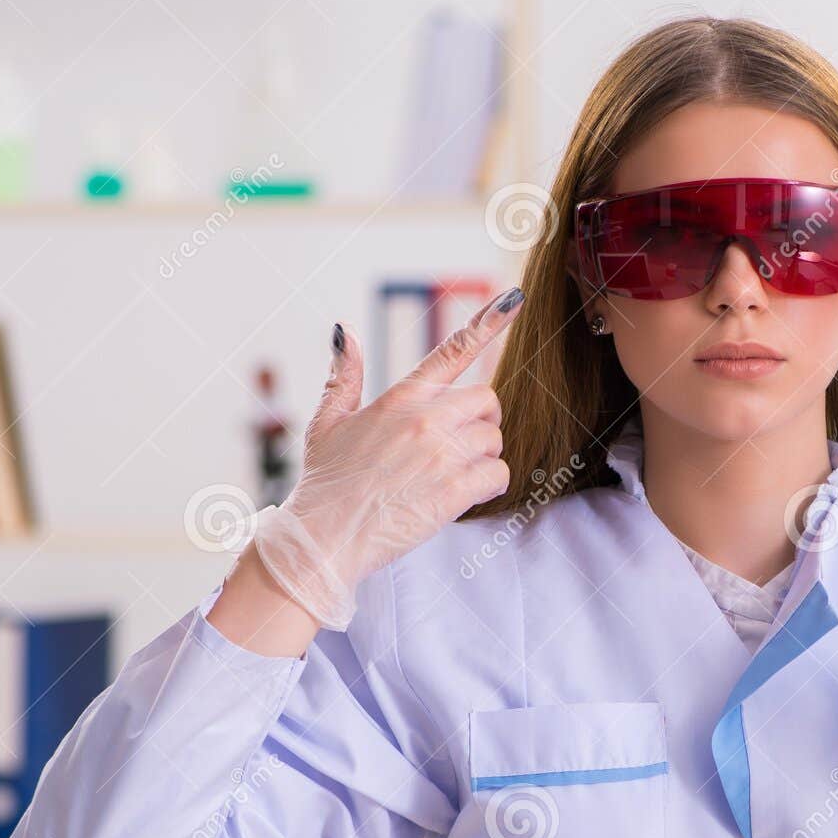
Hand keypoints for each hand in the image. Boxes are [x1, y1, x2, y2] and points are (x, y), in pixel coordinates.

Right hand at [253, 290, 521, 628]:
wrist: (324, 537)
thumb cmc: (324, 483)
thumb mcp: (326, 422)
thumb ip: (344, 375)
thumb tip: (343, 330)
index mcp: (399, 398)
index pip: (452, 351)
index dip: (488, 322)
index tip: (514, 300)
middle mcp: (425, 419)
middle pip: (486, 400)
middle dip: (481, 421)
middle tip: (460, 444)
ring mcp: (441, 454)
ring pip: (494, 439)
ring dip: (483, 457)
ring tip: (452, 474)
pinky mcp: (454, 490)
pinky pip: (499, 475)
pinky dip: (490, 484)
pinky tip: (465, 494)